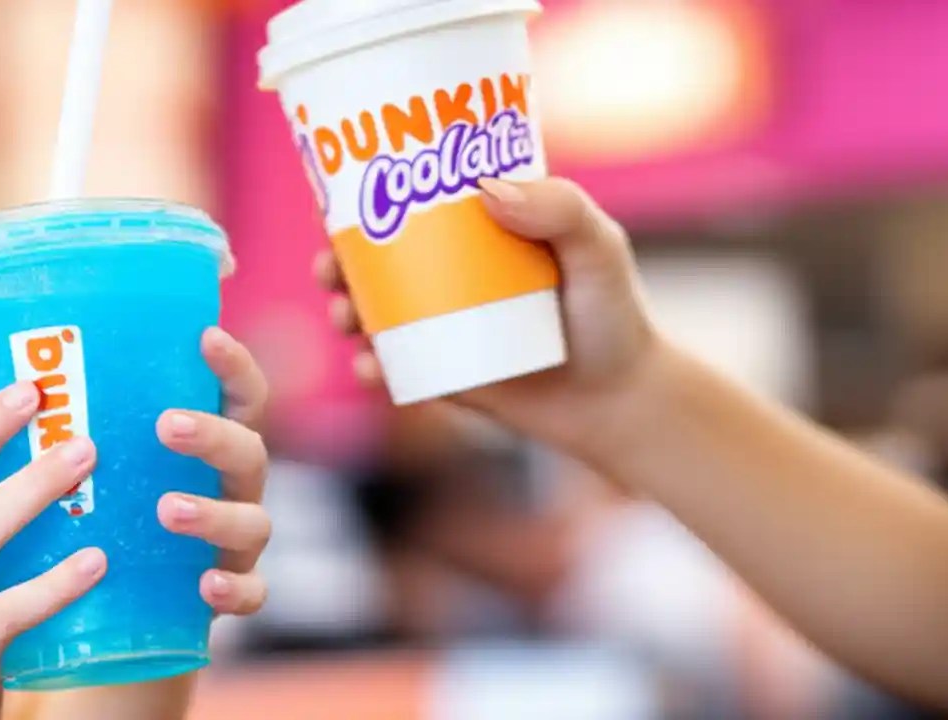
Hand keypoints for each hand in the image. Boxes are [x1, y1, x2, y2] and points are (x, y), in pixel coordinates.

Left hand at [7, 327, 271, 719]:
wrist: (113, 612)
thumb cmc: (104, 520)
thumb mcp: (102, 470)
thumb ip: (86, 429)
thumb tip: (17, 373)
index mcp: (208, 447)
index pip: (238, 395)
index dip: (231, 365)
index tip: (205, 335)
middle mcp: (232, 488)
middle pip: (247, 452)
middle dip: (212, 435)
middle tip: (166, 424)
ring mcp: (238, 543)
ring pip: (252, 522)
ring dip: (213, 513)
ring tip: (166, 509)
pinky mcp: (231, 596)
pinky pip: (250, 592)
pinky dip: (233, 588)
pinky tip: (204, 585)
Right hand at [316, 177, 664, 455]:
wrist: (619, 402)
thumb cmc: (612, 315)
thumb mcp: (597, 247)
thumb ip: (558, 207)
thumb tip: (484, 187)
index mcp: (479, 231)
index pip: (413, 202)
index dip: (366, 194)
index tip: (338, 194)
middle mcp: (452, 275)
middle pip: (376, 260)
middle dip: (337, 261)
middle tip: (328, 266)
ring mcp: (443, 326)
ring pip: (374, 313)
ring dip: (344, 311)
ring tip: (346, 317)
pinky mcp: (443, 374)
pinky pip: (394, 369)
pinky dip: (372, 367)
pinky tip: (370, 366)